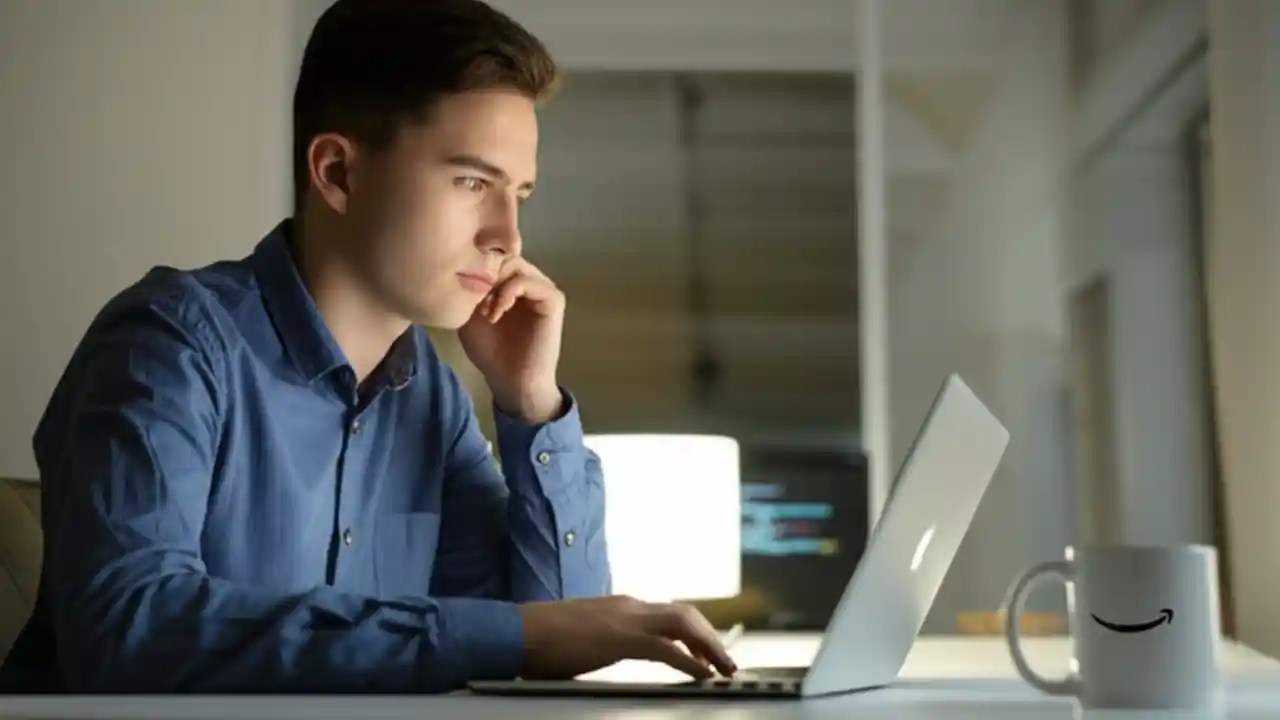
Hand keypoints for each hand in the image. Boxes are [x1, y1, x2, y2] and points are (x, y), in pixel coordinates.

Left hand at [458, 257, 564, 422]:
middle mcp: (529, 280)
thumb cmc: (491, 352)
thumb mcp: (468, 314)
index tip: (460, 289)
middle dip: (484, 274)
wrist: (512, 381)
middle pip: (503, 255)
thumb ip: (469, 288)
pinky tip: (496, 312)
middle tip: (473, 300)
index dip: (475, 265)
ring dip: (494, 284)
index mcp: (510, 282)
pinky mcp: (553, 299)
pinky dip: (508, 292)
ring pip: (515, 264)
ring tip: (485, 310)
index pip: (493, 255)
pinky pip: (528, 281)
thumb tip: (464, 264)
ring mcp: (543, 288)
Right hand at [518, 595, 737, 679]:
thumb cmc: (542, 638)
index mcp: (621, 607)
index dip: (696, 632)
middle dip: (710, 637)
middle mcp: (629, 607)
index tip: (709, 651)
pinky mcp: (620, 639)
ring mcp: (626, 619)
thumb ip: (605, 638)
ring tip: (724, 668)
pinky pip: (666, 649)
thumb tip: (609, 649)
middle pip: (685, 614)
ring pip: (684, 624)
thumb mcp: (584, 634)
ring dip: (708, 646)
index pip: (670, 614)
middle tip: (727, 661)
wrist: (518, 631)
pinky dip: (690, 661)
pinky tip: (702, 675)